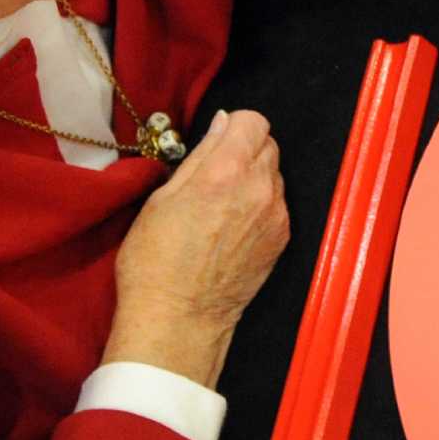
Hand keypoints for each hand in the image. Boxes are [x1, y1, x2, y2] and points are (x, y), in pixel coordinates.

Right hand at [101, 109, 288, 388]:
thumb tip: (223, 125)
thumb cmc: (156, 260)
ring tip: (222, 206)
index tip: (218, 142)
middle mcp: (260, 188)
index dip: (234, 127)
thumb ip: (200, 156)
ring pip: (274, 175)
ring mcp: (276, 214)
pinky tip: (233, 227)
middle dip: (245, 150)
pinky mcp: (282, 237)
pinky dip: (260, 205)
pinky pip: (277, 204)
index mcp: (226, 172)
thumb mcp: (162, 199)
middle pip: (268, 145)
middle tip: (215, 175)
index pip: (254, 121)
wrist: (179, 318)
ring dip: (254, 178)